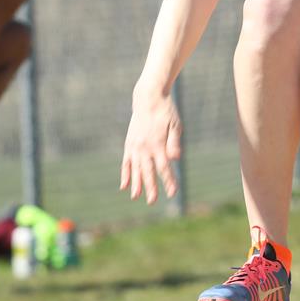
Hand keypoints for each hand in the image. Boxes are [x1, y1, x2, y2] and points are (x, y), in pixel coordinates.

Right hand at [121, 84, 182, 203]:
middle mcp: (144, 147)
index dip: (168, 181)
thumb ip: (174, 142)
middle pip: (148, 172)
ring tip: (136, 197)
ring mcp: (135, 146)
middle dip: (151, 188)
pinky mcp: (129, 144)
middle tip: (152, 202)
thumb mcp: (175, 125)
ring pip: (135, 169)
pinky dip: (125, 174)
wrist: (148, 98)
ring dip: (136, 184)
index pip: (164, 168)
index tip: (172, 193)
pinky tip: (124, 185)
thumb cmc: (166, 111)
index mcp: (157, 144)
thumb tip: (176, 158)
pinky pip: (126, 162)